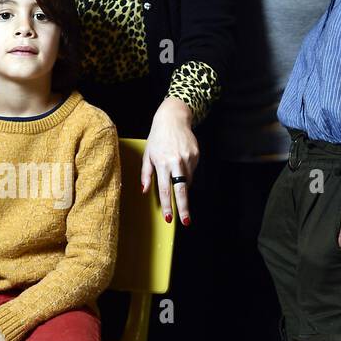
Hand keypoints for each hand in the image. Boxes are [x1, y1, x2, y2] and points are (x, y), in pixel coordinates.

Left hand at [141, 96, 198, 224]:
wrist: (173, 119)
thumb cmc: (157, 138)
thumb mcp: (147, 155)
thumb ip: (146, 174)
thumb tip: (145, 191)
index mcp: (162, 163)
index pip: (165, 189)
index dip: (167, 205)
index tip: (169, 218)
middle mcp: (176, 162)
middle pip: (181, 190)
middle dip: (184, 208)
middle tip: (185, 221)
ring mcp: (188, 158)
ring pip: (187, 180)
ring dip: (182, 186)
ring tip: (175, 175)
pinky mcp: (196, 155)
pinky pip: (192, 171)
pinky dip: (186, 173)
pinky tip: (180, 163)